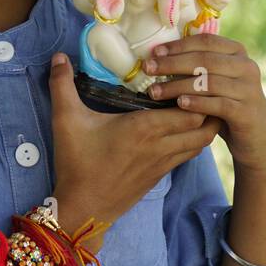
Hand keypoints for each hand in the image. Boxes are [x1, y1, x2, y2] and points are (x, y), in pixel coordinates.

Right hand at [47, 52, 219, 229]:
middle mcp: (161, 146)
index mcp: (145, 128)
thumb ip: (62, 85)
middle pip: (204, 126)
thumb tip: (58, 56)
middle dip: (207, 105)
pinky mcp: (160, 176)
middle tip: (197, 86)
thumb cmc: (77, 163)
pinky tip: (181, 129)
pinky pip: (188, 154)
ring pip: (201, 143)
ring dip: (203, 125)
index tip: (187, 75)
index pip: (191, 109)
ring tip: (195, 105)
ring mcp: (163, 163)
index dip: (196, 92)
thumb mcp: (66, 120)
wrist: (84, 209)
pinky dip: (193, 139)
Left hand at [142, 33, 265, 179]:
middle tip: (148, 69)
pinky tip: (179, 104)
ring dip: (177, 86)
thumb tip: (159, 55)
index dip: (178, 45)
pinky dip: (197, 103)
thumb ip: (198, 66)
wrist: (256, 138)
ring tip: (155, 92)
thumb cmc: (227, 105)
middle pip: (204, 59)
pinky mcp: (247, 111)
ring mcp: (249, 88)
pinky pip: (218, 103)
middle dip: (172, 63)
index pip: (205, 41)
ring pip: (208, 82)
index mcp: (237, 52)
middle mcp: (246, 66)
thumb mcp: (215, 81)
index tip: (154, 52)